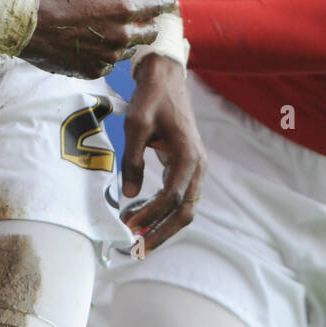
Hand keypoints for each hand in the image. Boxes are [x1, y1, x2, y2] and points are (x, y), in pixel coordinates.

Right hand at [21, 0, 178, 79]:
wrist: (27, 25)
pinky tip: (95, 45)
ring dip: (127, 40)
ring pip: (129, 50)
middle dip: (148, 24)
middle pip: (149, 33)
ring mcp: (107, 56)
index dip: (166, 4)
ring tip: (115, 30)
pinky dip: (105, 55)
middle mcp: (121, 36)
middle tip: (143, 18)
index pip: (156, 7)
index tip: (172, 3)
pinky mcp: (91, 70)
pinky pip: (108, 64)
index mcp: (124, 10)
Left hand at [120, 53, 204, 252]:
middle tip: (137, 248)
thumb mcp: (136, 125)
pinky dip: (163, 211)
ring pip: (184, 208)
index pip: (171, 197)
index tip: (128, 226)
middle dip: (161, 233)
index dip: (150, 216)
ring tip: (138, 238)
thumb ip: (132, 160)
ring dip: (162, 226)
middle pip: (184, 212)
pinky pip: (179, 196)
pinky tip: (143, 216)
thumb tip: (127, 195)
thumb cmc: (151, 98)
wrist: (166, 78)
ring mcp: (195, 167)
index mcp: (189, 155)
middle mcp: (197, 165)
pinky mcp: (187, 165)